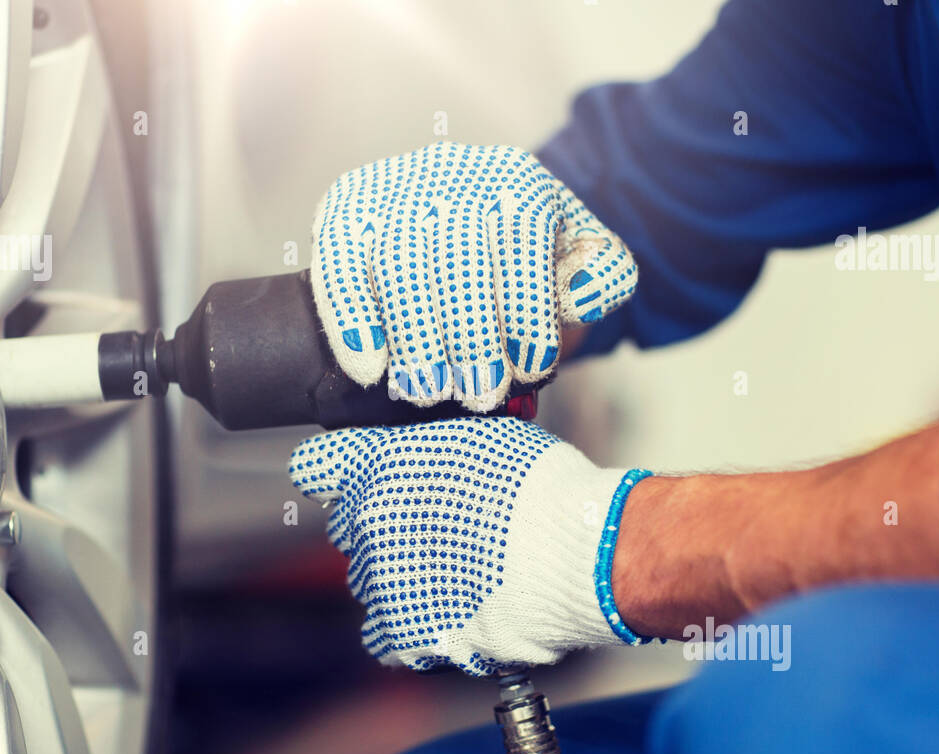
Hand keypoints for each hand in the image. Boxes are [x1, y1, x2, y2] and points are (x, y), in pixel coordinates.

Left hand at [287, 416, 647, 675]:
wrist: (579, 553)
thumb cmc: (543, 487)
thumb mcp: (480, 432)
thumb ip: (429, 441)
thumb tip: (417, 448)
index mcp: (377, 467)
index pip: (318, 466)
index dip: (340, 467)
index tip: (354, 473)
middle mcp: (368, 525)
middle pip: (349, 525)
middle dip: (383, 522)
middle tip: (436, 523)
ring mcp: (385, 583)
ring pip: (367, 579)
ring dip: (396, 574)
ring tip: (453, 569)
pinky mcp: (410, 632)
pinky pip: (383, 636)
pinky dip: (405, 624)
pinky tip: (439, 608)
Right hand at [310, 142, 637, 411]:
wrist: (467, 233)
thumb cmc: (529, 264)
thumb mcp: (578, 263)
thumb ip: (600, 278)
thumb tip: (582, 297)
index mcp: (516, 180)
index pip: (520, 236)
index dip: (525, 308)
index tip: (530, 371)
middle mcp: (450, 174)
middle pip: (454, 254)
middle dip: (468, 334)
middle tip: (478, 395)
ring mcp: (391, 191)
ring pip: (396, 263)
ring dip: (412, 337)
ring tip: (427, 393)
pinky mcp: (343, 213)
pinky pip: (338, 265)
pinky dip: (350, 321)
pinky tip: (369, 371)